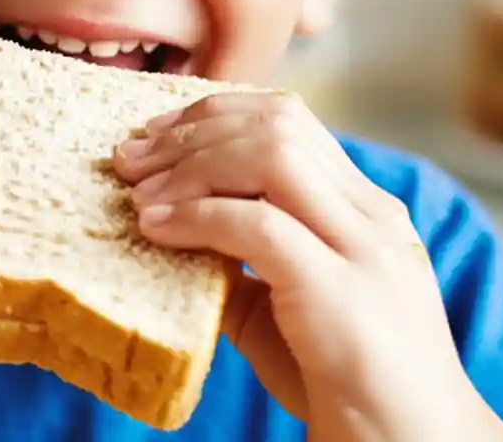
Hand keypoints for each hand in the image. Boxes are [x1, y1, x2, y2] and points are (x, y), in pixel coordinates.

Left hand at [114, 91, 502, 440]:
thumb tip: (171, 233)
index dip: (214, 115)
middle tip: (129, 157)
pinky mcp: (340, 292)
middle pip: (278, 123)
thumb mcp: (286, 309)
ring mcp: (363, 250)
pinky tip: (156, 228)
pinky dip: (195, 217)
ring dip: (190, 165)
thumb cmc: (349, 386)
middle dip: (191, 130)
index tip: (156, 135)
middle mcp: (373, 216)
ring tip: (138, 191)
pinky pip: (256, 227)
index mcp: (367, 211)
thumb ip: (240, 265)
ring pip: (270, 156)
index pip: (290, 120)